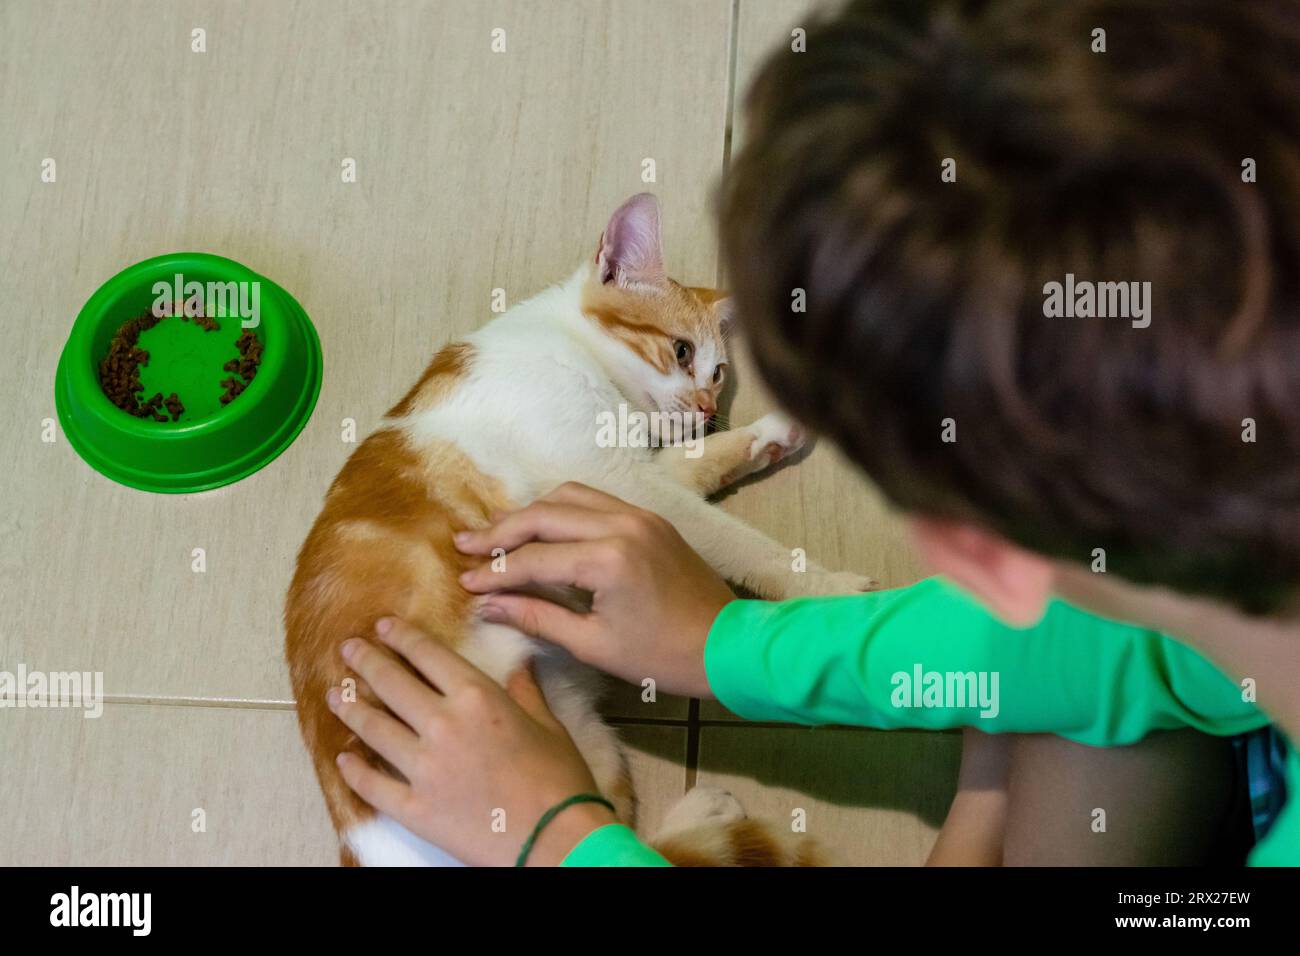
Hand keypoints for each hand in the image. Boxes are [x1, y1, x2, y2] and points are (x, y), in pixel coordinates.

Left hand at [329, 617, 614, 866]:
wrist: (558, 841)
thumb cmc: (560, 780)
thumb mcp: (549, 726)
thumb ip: (526, 692)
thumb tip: (521, 665)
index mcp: (477, 698)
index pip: (428, 655)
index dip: (401, 637)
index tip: (383, 626)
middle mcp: (444, 725)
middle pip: (392, 684)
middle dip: (366, 661)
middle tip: (348, 648)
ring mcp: (425, 768)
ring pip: (374, 729)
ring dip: (350, 709)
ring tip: (334, 695)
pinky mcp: (416, 809)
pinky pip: (374, 786)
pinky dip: (355, 771)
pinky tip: (343, 760)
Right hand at [454, 482, 734, 697]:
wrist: (730, 646)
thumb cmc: (663, 657)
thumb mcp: (594, 645)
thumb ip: (538, 618)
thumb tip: (489, 605)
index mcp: (608, 559)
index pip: (533, 558)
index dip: (494, 572)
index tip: (464, 584)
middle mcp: (621, 525)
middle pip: (544, 514)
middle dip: (501, 532)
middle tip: (465, 547)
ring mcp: (638, 516)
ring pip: (569, 496)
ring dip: (531, 513)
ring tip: (497, 534)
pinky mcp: (649, 519)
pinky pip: (595, 500)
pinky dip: (562, 510)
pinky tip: (542, 528)